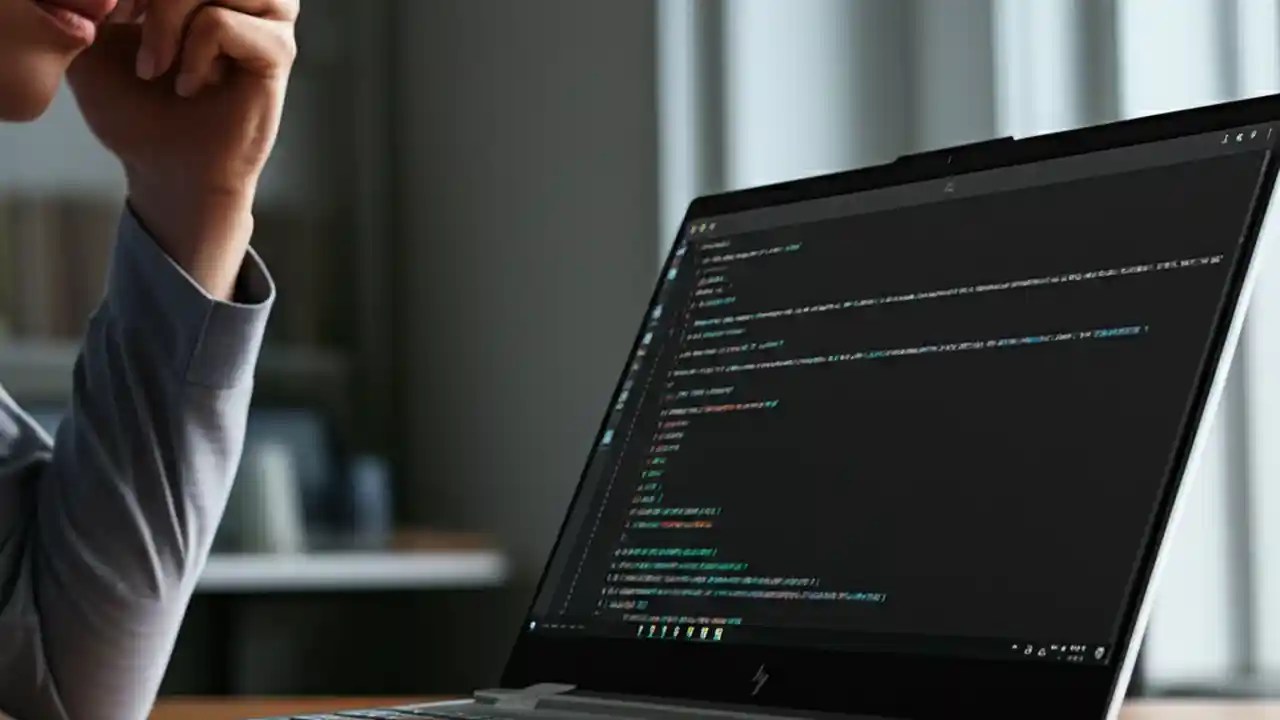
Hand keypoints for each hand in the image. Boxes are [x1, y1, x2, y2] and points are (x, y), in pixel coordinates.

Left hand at [67, 0, 298, 299]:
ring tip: (156, 65)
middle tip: (125, 30)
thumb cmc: (135, 107)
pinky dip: (192, 55)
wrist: (166, 169)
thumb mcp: (90, 35)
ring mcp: (267, 15)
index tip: (110, 16)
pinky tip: (189, 86)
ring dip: (168, 19)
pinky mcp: (277, 51)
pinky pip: (222, 24)